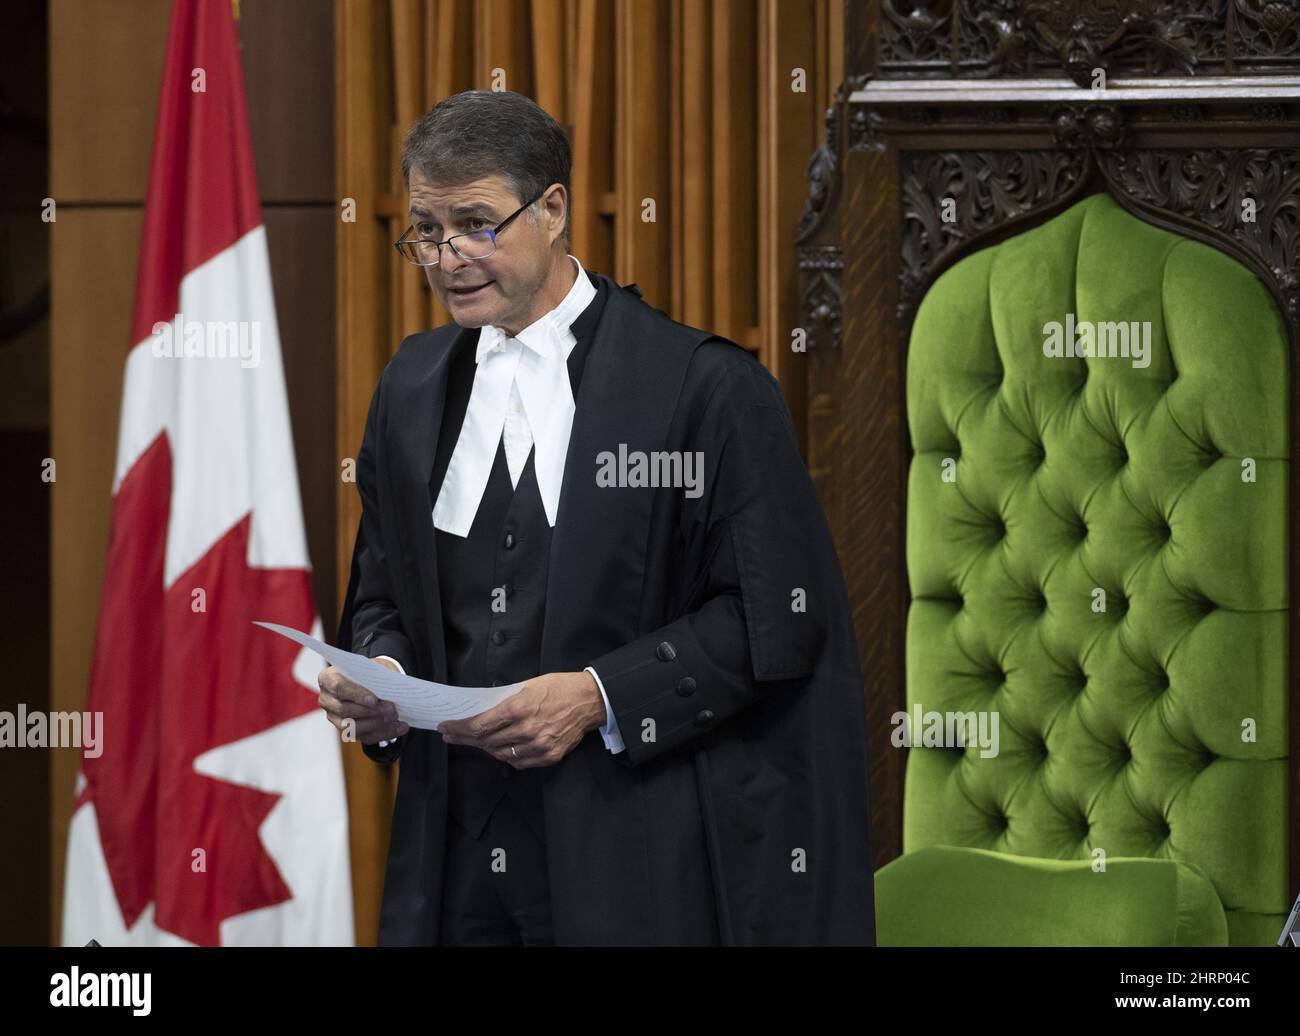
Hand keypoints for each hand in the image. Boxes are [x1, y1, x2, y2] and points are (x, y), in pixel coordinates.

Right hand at [317, 659, 409, 744]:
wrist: (374, 680)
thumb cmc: (371, 672)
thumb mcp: (375, 667)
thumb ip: (378, 676)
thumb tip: (390, 690)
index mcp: (328, 678)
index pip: (338, 687)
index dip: (356, 695)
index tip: (374, 700)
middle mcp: (327, 700)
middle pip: (344, 710)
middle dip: (370, 711)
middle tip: (391, 709)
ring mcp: (335, 718)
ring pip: (352, 727)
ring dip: (377, 724)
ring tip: (395, 717)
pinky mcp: (348, 731)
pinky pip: (364, 736)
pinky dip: (384, 733)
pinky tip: (400, 727)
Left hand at [438, 671, 604, 768]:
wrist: (590, 700)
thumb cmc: (559, 688)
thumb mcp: (528, 685)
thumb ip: (505, 702)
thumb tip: (482, 712)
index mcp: (519, 708)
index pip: (480, 724)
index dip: (460, 728)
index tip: (447, 728)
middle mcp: (527, 729)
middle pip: (486, 741)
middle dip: (466, 738)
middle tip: (452, 736)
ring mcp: (538, 745)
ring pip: (500, 753)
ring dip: (485, 747)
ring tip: (476, 741)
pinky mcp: (549, 756)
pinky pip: (519, 762)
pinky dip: (507, 756)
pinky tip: (500, 748)